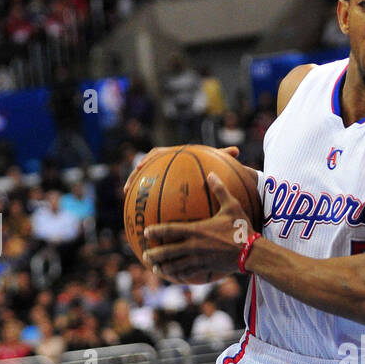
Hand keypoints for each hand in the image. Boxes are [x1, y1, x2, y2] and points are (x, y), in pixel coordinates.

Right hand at [124, 146, 240, 196]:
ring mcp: (161, 175)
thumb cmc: (213, 165)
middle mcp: (165, 164)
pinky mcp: (162, 185)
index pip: (157, 154)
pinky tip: (143, 212)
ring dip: (135, 187)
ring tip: (128, 197)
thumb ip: (223, 155)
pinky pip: (151, 192)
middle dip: (135, 176)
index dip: (148, 160)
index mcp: (174, 155)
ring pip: (144, 180)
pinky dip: (145, 200)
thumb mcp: (217, 161)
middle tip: (128, 186)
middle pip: (145, 168)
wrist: (209, 173)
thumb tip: (236, 151)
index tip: (142, 167)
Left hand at [143, 173, 257, 283]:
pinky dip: (180, 275)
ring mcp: (199, 259)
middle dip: (155, 255)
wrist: (252, 253)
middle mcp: (194, 246)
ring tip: (155, 269)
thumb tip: (211, 174)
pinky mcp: (206, 268)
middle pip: (169, 252)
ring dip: (164, 268)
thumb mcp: (232, 207)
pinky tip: (176, 277)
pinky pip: (189, 273)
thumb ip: (220, 190)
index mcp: (197, 230)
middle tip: (145, 255)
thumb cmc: (242, 228)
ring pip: (176, 266)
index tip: (146, 232)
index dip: (157, 231)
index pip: (171, 230)